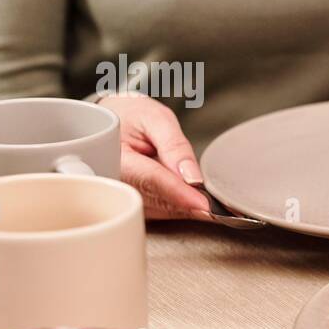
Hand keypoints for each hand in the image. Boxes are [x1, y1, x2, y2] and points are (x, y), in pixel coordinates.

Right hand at [97, 92, 210, 219]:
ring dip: (188, 209)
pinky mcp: (132, 203)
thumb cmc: (130, 117)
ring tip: (213, 203)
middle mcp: (115, 182)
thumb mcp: (155, 119)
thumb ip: (174, 146)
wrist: (108, 122)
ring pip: (161, 211)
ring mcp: (122, 196)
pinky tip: (196, 201)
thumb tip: (192, 177)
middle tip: (220, 208)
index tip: (204, 205)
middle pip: (158, 201)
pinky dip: (181, 207)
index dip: (179, 193)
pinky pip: (160, 211)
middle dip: (190, 205)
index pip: (150, 179)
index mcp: (115, 156)